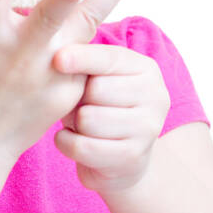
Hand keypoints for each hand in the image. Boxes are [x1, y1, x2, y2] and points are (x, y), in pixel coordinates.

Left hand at [50, 0, 171, 194]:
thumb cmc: (102, 107)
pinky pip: (82, 146)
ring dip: (72, 123)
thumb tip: (58, 54)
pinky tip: (71, 138)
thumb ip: (85, 61)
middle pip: (95, 90)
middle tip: (78, 105)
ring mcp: (148, 129)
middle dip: (76, 99)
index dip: (82, 58)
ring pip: (87, 119)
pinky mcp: (133, 157)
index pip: (110, 59)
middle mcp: (155, 96)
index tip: (58, 58)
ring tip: (79, 123)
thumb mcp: (98, 79)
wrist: (121, 159)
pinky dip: (66, 143)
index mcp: (146, 69)